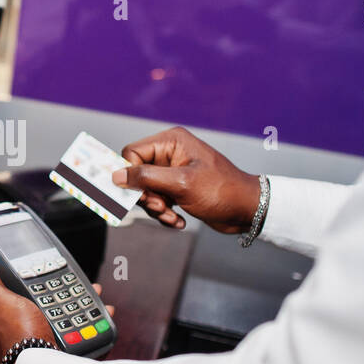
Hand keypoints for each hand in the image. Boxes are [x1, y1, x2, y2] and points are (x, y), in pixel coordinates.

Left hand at [0, 261, 109, 363]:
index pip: (28, 297)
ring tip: (98, 297)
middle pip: (54, 308)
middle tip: (85, 285)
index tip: (57, 273)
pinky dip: (98, 324)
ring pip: (73, 320)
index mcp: (13, 319)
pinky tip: (105, 315)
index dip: (42, 285)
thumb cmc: (18, 336)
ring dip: (87, 306)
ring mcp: (51, 343)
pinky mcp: (69, 353)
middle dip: (72, 295)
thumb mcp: (1, 301)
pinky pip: (86, 335)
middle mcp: (31, 332)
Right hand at [112, 126, 259, 233]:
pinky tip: (177, 221)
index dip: (131, 175)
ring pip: (145, 191)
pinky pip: (157, 201)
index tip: (140, 195)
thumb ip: (145, 178)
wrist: (247, 210)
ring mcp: (173, 172)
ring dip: (156, 209)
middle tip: (161, 207)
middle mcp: (170, 154)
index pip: (132, 153)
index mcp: (171, 142)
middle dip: (146, 196)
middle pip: (136, 174)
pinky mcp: (176, 188)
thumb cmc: (222, 190)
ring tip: (172, 217)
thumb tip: (116, 175)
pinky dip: (164, 214)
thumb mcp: (181, 183)